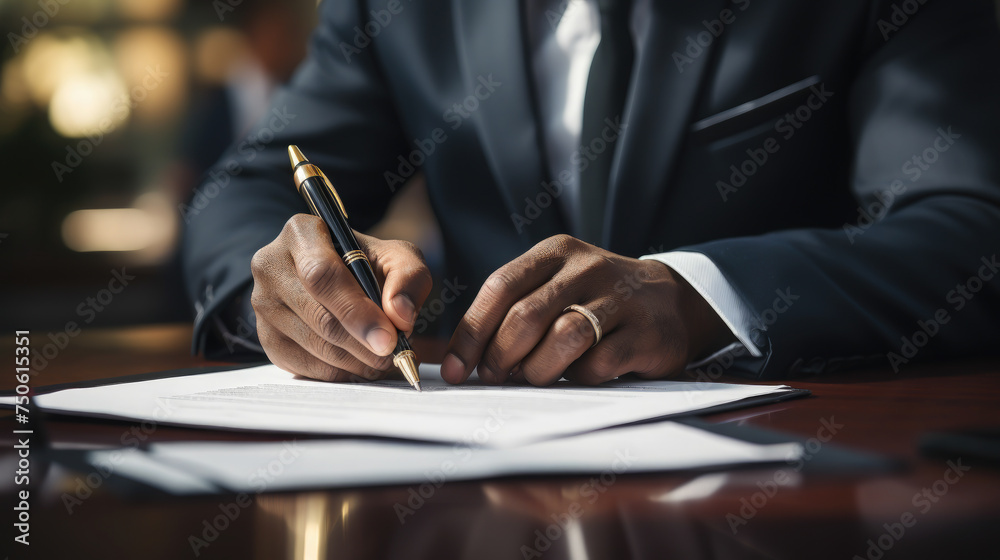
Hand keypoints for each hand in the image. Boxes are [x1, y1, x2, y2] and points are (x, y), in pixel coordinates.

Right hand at [250, 214, 431, 380]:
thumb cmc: (365, 265)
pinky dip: (338, 372)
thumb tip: (399, 315)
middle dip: (361, 343)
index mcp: (302, 233)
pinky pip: (303, 366)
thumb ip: (409, 278)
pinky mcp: (266, 336)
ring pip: (312, 345)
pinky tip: (359, 365)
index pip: (322, 276)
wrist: (336, 277)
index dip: (357, 311)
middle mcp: (272, 264)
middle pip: (318, 315)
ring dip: (354, 362)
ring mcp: (263, 303)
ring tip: (382, 360)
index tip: (388, 338)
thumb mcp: (396, 257)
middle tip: (391, 356)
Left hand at [440, 235, 732, 385]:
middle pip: (527, 315)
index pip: (500, 287)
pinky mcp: (646, 333)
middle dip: (500, 355)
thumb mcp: (556, 287)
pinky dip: (579, 378)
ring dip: (538, 369)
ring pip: (563, 337)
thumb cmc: (594, 301)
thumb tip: (462, 358)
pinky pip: (599, 363)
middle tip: (494, 377)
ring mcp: (621, 298)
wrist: (670, 302)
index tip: (455, 368)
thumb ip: (514, 310)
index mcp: (557, 252)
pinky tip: (579, 376)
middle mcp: (588, 268)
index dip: (471, 332)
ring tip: (534, 377)